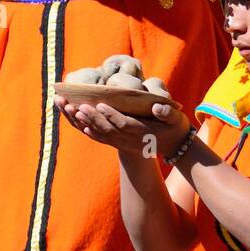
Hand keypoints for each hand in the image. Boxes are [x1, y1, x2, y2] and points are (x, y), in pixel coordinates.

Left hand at [55, 95, 190, 158]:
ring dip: (86, 124)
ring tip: (72, 111)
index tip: (100, 105)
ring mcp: (124, 143)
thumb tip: (157, 107)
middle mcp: (131, 140)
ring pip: (101, 135)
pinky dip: (90, 132)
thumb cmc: (175, 127)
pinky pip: (102, 139)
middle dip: (92, 118)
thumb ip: (167, 112)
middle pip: (108, 130)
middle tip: (79, 106)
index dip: (111, 115)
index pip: (124, 124)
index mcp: (143, 132)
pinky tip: (80, 124)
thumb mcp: (176, 118)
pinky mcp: (120, 144)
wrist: (173, 146)